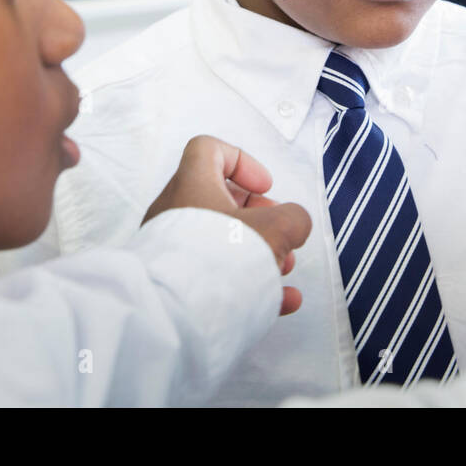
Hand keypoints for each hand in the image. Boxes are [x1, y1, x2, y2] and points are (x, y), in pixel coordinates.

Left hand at [143, 136, 311, 314]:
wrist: (177, 315)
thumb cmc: (220, 259)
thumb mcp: (276, 228)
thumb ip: (294, 218)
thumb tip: (293, 224)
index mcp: (191, 185)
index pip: (208, 150)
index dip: (241, 160)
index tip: (264, 187)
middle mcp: (174, 211)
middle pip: (218, 198)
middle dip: (259, 215)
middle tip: (280, 231)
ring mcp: (172, 248)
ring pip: (219, 238)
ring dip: (257, 249)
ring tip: (282, 267)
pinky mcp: (174, 283)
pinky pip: (214, 273)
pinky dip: (248, 281)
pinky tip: (281, 299)